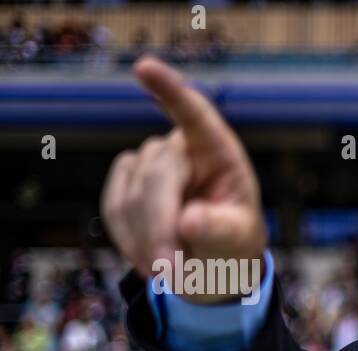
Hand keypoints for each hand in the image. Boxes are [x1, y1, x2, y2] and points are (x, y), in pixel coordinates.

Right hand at [101, 56, 264, 304]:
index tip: (145, 68)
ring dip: (148, 240)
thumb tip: (190, 221)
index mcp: (219, 153)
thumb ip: (220, 232)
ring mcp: (149, 163)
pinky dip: (131, 240)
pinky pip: (114, 207)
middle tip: (173, 272)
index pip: (195, 115)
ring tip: (173, 270)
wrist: (209, 268)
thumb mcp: (238, 244)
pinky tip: (152, 257)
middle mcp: (181, 150)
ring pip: (131, 195)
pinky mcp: (124, 182)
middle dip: (161, 225)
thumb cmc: (233, 248)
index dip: (170, 91)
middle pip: (158, 174)